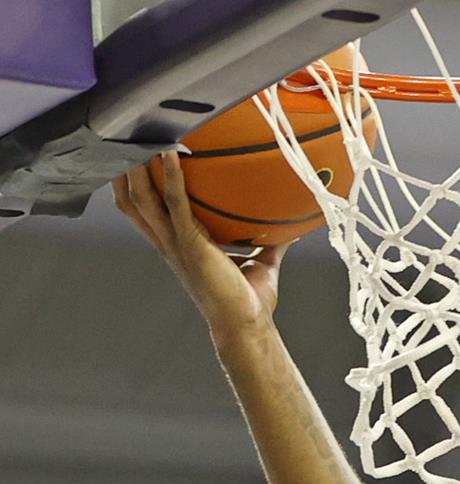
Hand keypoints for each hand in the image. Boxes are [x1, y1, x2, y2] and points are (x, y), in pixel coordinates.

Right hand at [112, 153, 288, 330]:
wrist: (246, 325)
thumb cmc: (249, 300)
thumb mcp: (259, 263)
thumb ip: (269, 244)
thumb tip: (290, 230)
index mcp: (178, 246)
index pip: (144, 213)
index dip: (134, 188)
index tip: (135, 161)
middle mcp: (170, 244)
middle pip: (133, 202)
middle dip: (124, 173)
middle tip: (127, 140)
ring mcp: (176, 245)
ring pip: (143, 200)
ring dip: (140, 169)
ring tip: (142, 137)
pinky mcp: (191, 246)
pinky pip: (176, 205)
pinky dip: (173, 180)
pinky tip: (173, 156)